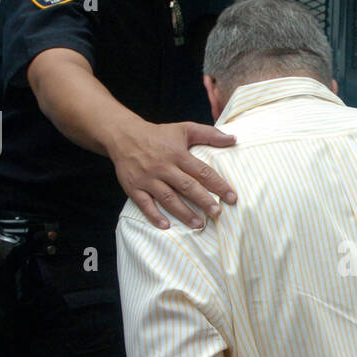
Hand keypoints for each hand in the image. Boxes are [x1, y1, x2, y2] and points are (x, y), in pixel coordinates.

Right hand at [109, 120, 237, 229]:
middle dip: (203, 201)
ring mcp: (148, 178)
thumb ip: (209, 134)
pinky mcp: (134, 187)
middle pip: (187, 186)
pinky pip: (144, 204)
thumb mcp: (184, 129)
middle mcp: (163, 167)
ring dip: (183, 213)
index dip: (218, 185)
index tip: (232, 197)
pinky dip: (154, 215)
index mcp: (178, 154)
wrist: (123, 136)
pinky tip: (166, 226)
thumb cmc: (158, 135)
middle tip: (217, 213)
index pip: (202, 171)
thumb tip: (233, 139)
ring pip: (168, 198)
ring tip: (199, 225)